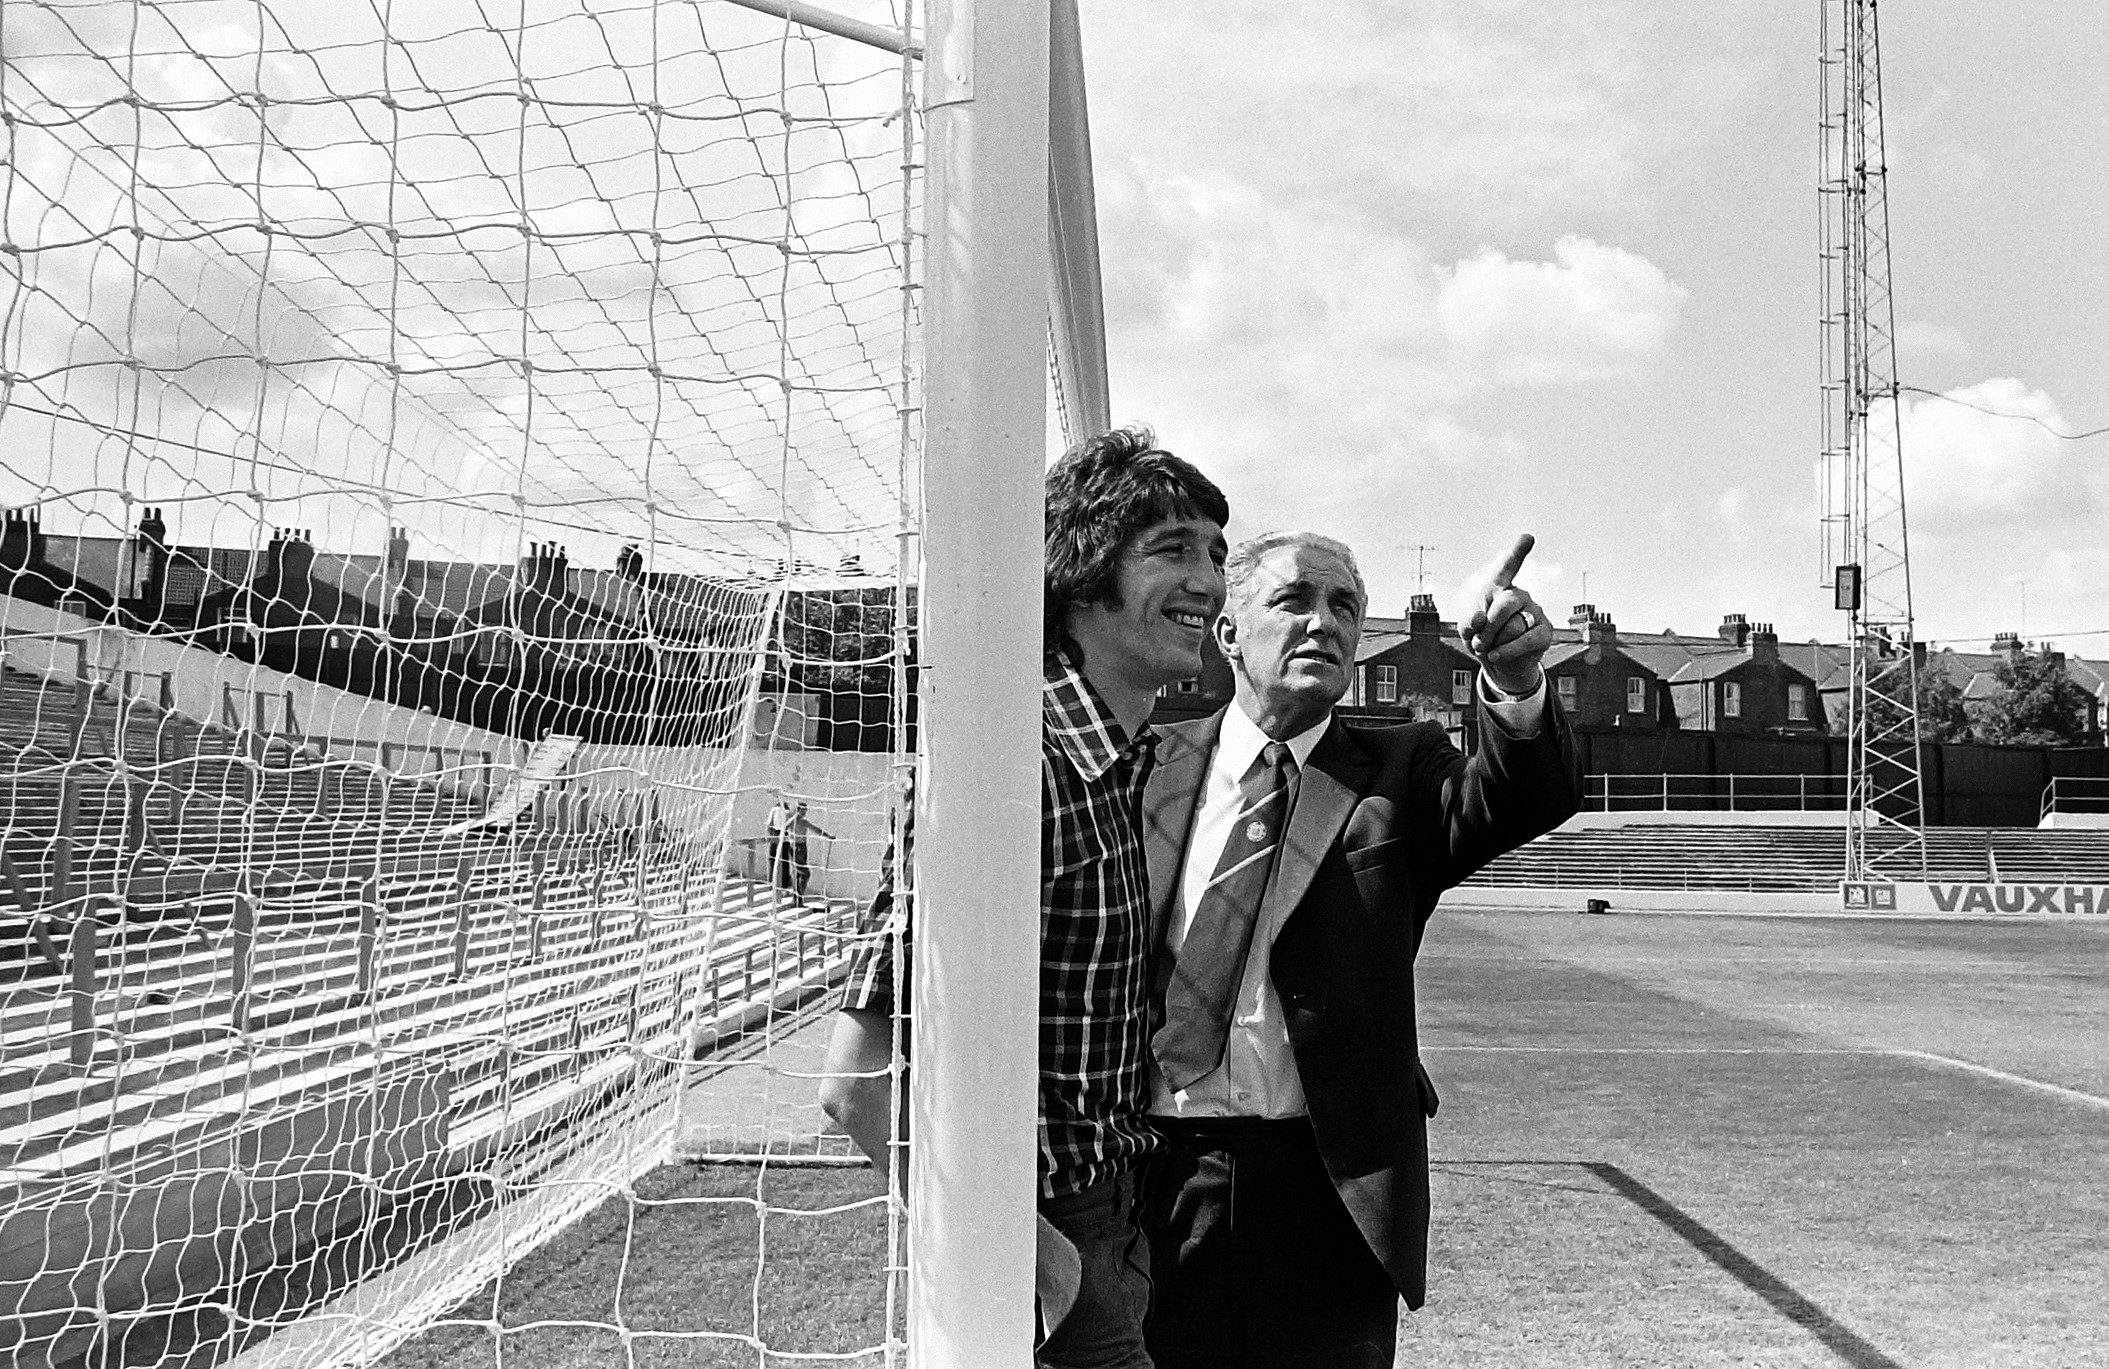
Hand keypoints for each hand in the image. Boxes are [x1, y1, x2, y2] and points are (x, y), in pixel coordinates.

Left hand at [1462, 533, 1552, 695]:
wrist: (1498, 664)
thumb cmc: (1481, 639)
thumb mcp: (1467, 629)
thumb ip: (1470, 621)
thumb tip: (1481, 618)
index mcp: (1499, 588)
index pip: (1508, 567)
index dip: (1518, 552)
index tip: (1528, 537)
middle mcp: (1520, 595)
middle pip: (1505, 604)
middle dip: (1488, 627)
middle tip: (1479, 641)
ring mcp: (1535, 612)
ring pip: (1513, 626)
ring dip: (1494, 642)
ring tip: (1489, 648)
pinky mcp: (1545, 632)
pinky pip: (1525, 640)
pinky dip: (1506, 651)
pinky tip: (1496, 656)